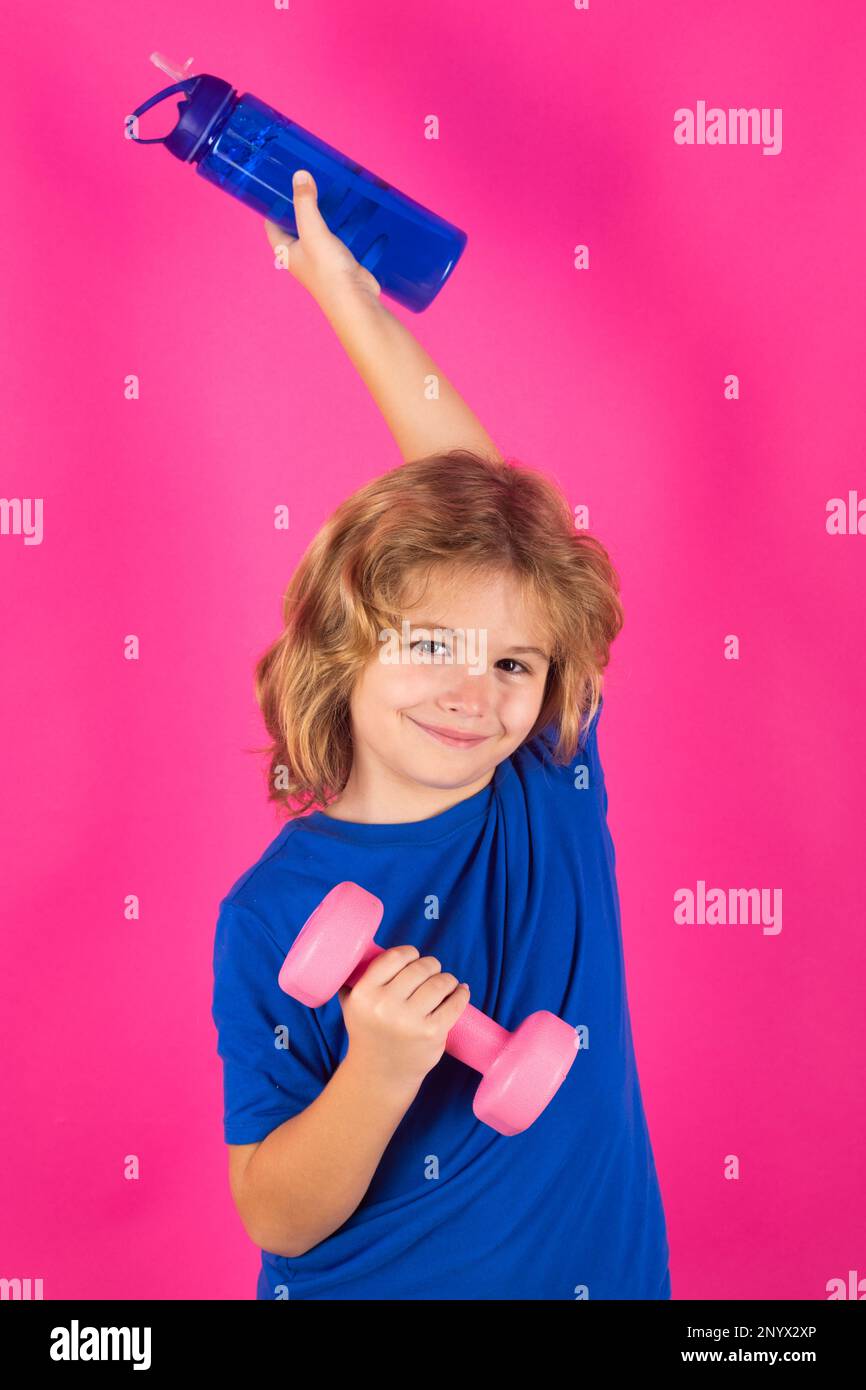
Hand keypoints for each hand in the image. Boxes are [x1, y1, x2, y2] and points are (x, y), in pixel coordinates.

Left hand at [264, 169, 381, 307]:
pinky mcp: (342, 263)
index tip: (278, 188)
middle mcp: (303, 257)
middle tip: (310, 183)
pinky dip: (350, 228)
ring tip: (336, 191)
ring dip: (330, 215)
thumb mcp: (312, 230)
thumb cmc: (327, 270)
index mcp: (287, 251)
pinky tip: (359, 215)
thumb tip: (299, 175)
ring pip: (323, 232)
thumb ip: (305, 203)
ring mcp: (323, 261)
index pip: (272, 226)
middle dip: (304, 207)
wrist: (354, 300)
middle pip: (299, 227)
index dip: (273, 207)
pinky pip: (344, 240)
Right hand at [337, 945, 470, 1093]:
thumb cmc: (368, 1033)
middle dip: (431, 966)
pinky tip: (460, 992)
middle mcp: (385, 1005)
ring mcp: (410, 1020)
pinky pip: (455, 1003)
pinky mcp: (432, 1033)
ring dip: (447, 979)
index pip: (395, 957)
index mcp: (364, 994)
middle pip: (420, 968)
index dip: (410, 953)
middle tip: (432, 972)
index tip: (414, 958)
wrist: (379, 1075)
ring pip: (440, 982)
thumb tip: (370, 950)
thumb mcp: (352, 1005)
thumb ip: (355, 979)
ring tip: (446, 984)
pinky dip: (461, 993)